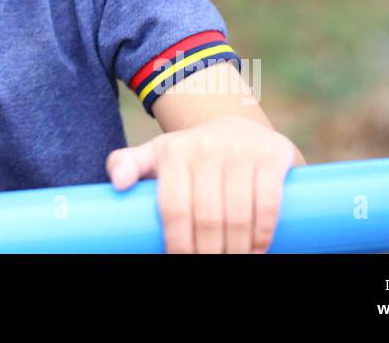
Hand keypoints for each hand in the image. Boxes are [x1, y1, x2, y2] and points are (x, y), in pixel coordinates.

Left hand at [105, 116, 296, 252]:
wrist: (235, 124)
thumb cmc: (188, 152)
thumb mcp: (156, 154)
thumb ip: (127, 163)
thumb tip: (117, 184)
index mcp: (173, 151)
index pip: (173, 208)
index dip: (178, 244)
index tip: (181, 261)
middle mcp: (206, 147)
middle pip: (207, 217)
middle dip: (209, 252)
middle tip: (210, 265)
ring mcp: (241, 150)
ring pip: (239, 215)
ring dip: (237, 250)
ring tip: (234, 261)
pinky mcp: (271, 155)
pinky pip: (268, 203)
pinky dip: (263, 234)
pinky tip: (257, 250)